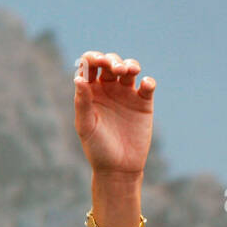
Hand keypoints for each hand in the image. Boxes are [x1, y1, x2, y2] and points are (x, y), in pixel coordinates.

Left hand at [73, 51, 155, 176]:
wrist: (118, 168)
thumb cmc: (97, 149)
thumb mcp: (86, 126)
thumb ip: (82, 103)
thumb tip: (78, 79)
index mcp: (91, 91)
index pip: (90, 66)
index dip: (93, 58)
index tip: (97, 62)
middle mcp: (108, 88)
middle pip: (110, 62)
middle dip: (112, 60)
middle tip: (116, 69)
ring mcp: (126, 94)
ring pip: (129, 68)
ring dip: (130, 64)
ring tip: (129, 71)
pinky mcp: (143, 102)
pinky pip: (147, 85)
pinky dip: (147, 81)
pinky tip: (145, 85)